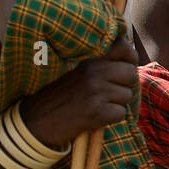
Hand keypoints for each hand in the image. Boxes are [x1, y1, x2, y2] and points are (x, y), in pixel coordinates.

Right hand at [20, 36, 137, 148]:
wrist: (37, 122)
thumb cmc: (57, 97)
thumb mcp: (73, 72)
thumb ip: (98, 64)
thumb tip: (130, 61)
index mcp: (88, 59)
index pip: (123, 47)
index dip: (130, 57)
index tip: (125, 65)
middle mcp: (93, 72)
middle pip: (130, 73)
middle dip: (124, 85)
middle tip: (108, 92)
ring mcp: (95, 92)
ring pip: (127, 95)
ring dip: (116, 103)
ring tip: (97, 105)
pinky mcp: (97, 112)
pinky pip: (120, 113)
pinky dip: (111, 118)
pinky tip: (95, 116)